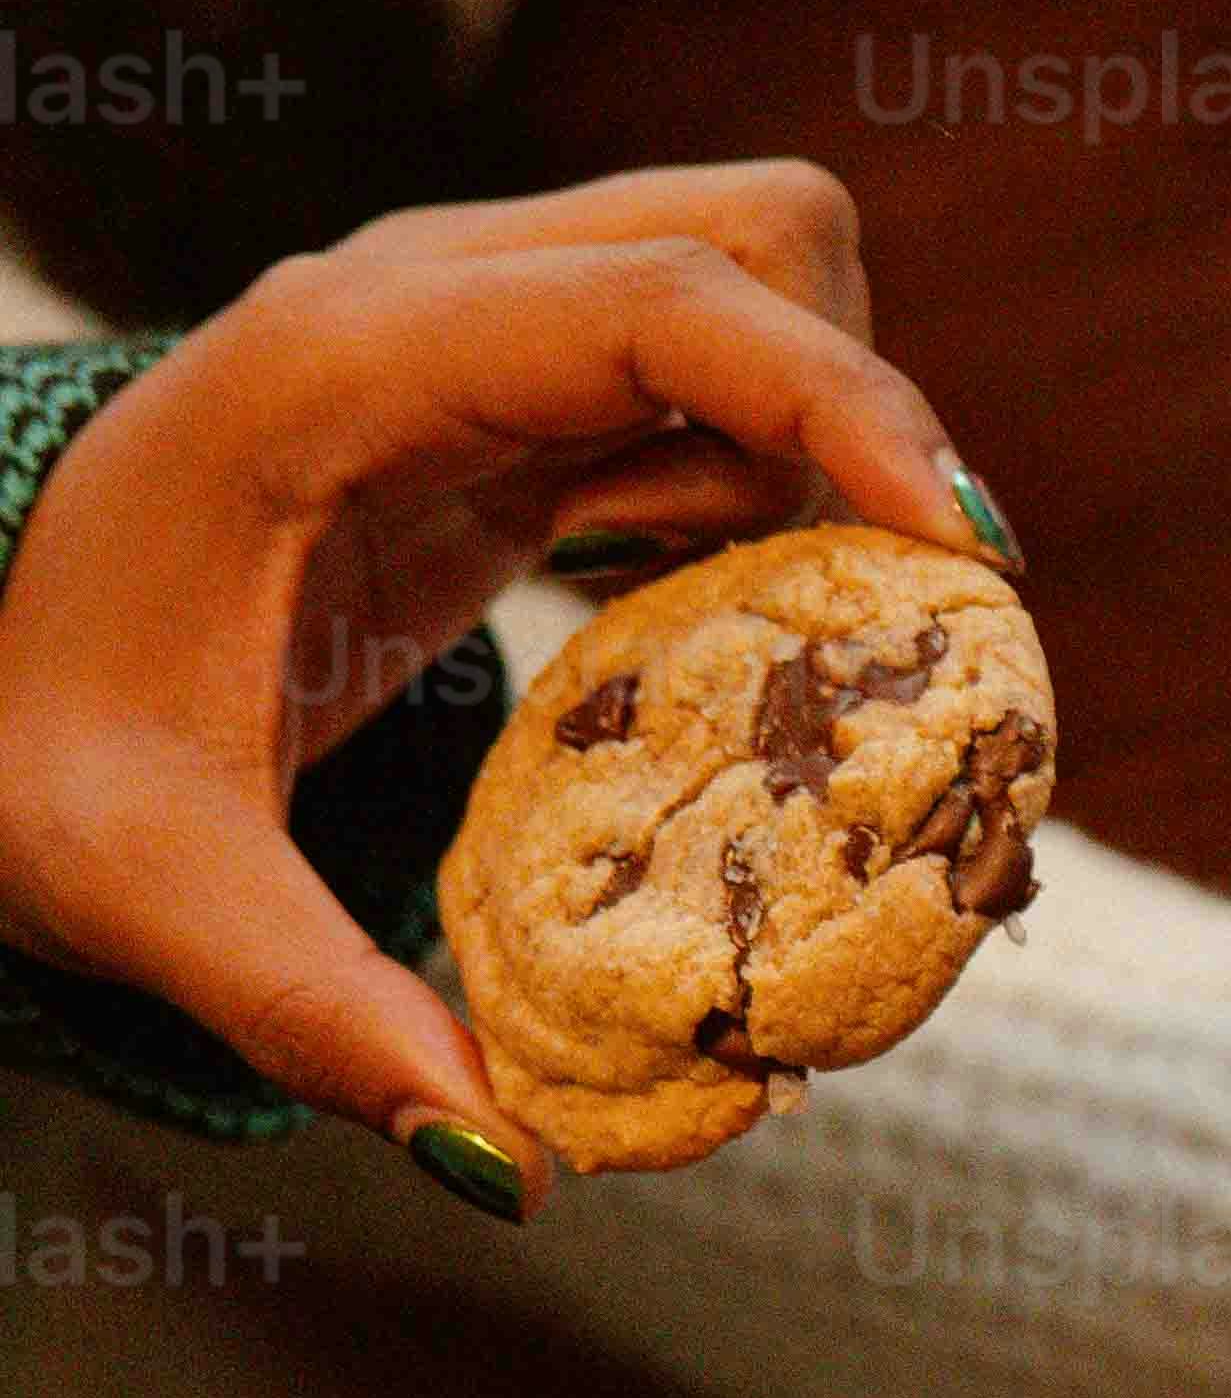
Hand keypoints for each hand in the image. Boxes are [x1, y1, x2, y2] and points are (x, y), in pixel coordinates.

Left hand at [0, 170, 998, 1196]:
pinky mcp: (497, 395)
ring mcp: (465, 330)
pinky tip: (710, 621)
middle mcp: (415, 295)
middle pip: (752, 236)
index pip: (657, 298)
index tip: (970, 555)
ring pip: (746, 279)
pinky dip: (762, 475)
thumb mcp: (147, 891)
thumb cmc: (37, 753)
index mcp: (337, 365)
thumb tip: (500, 1161)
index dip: (841, 401)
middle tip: (891, 619)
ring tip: (776, 634)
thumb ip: (318, 1014)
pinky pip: (699, 377)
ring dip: (817, 442)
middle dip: (860, 409)